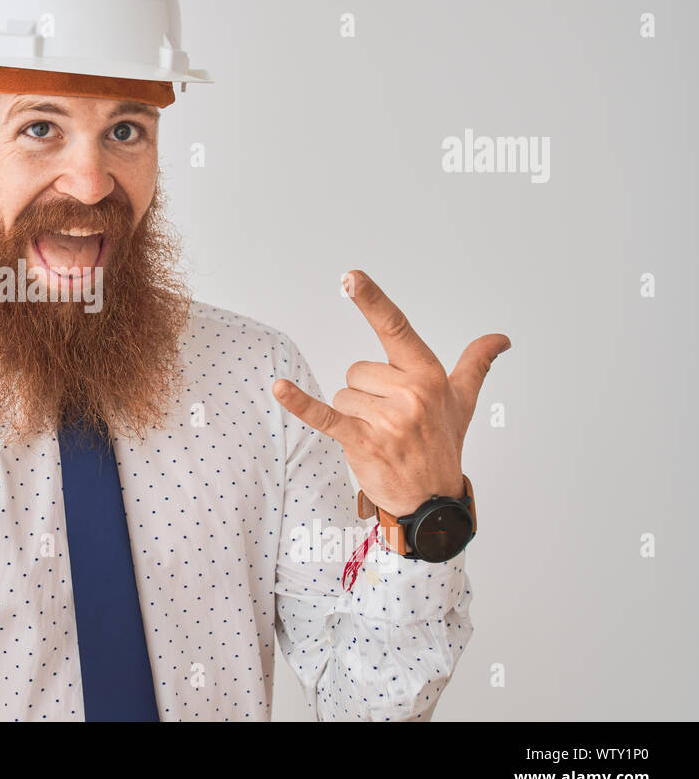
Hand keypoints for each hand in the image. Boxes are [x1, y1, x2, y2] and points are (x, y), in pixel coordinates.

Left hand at [272, 270, 509, 516]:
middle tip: (391, 421)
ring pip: (343, 395)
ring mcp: (386, 419)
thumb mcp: (462, 402)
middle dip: (366, 394)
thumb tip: (500, 339)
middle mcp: (409, 393)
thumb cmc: (442, 446)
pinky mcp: (362, 441)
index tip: (350, 276)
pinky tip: (279, 388)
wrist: (432, 502)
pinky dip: (300, 403)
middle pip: (356, 371)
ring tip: (380, 437)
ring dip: (354, 416)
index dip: (372, 300)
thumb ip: (476, 364)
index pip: (395, 328)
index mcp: (427, 376)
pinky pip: (323, 415)